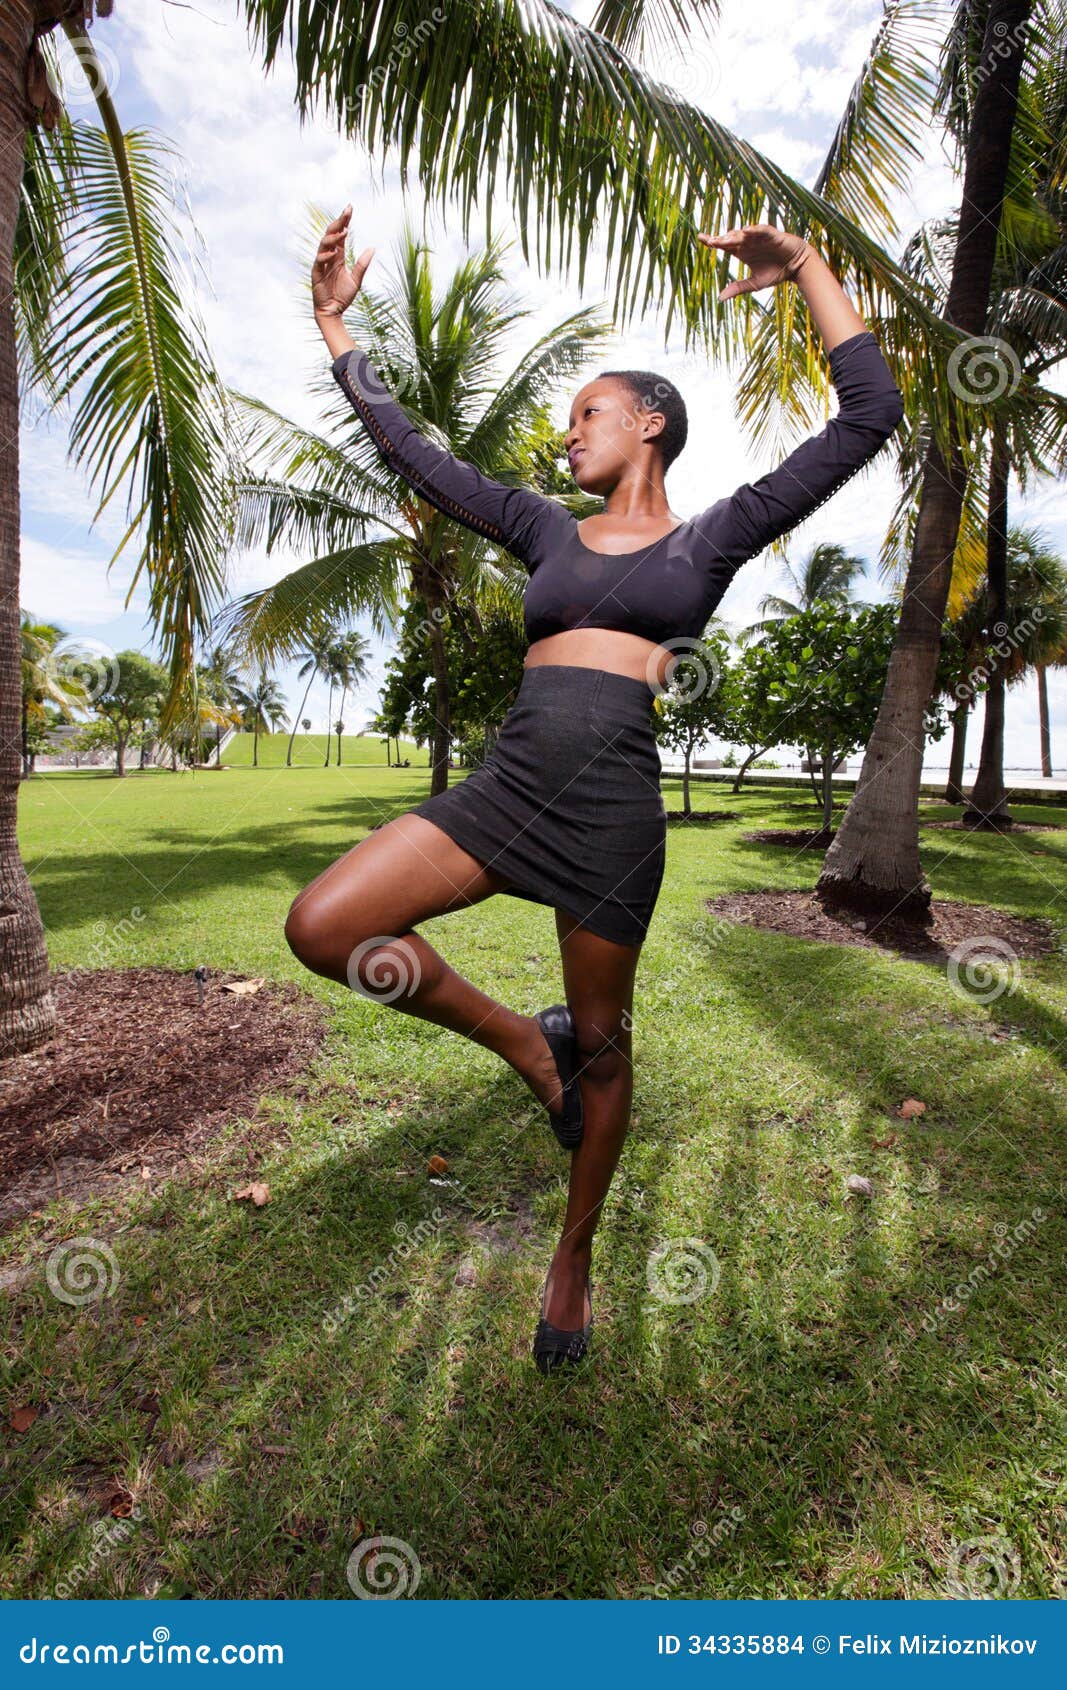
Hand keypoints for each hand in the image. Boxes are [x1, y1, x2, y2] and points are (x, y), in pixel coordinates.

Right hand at [311, 205, 373, 315]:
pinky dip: (325, 255)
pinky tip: (334, 252)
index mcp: (338, 256)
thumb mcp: (356, 280)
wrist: (333, 312)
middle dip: (339, 222)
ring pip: (324, 244)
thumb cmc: (343, 296)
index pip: (340, 234)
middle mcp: (329, 257)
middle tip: (346, 211)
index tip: (350, 208)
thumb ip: (362, 265)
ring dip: (333, 237)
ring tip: (344, 232)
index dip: (345, 221)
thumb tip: (372, 248)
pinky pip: (319, 261)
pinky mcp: (316, 273)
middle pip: (332, 234)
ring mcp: (322, 264)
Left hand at [695, 224, 812, 299]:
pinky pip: (761, 230)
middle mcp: (748, 242)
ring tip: (724, 239)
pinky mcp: (771, 235)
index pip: (723, 245)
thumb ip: (738, 288)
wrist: (796, 267)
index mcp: (742, 252)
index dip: (712, 241)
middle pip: (730, 238)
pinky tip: (745, 231)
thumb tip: (720, 298)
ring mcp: (759, 237)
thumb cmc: (776, 272)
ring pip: (743, 233)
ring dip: (733, 235)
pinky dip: (754, 230)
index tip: (700, 238)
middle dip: (720, 239)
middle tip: (710, 242)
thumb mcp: (754, 284)